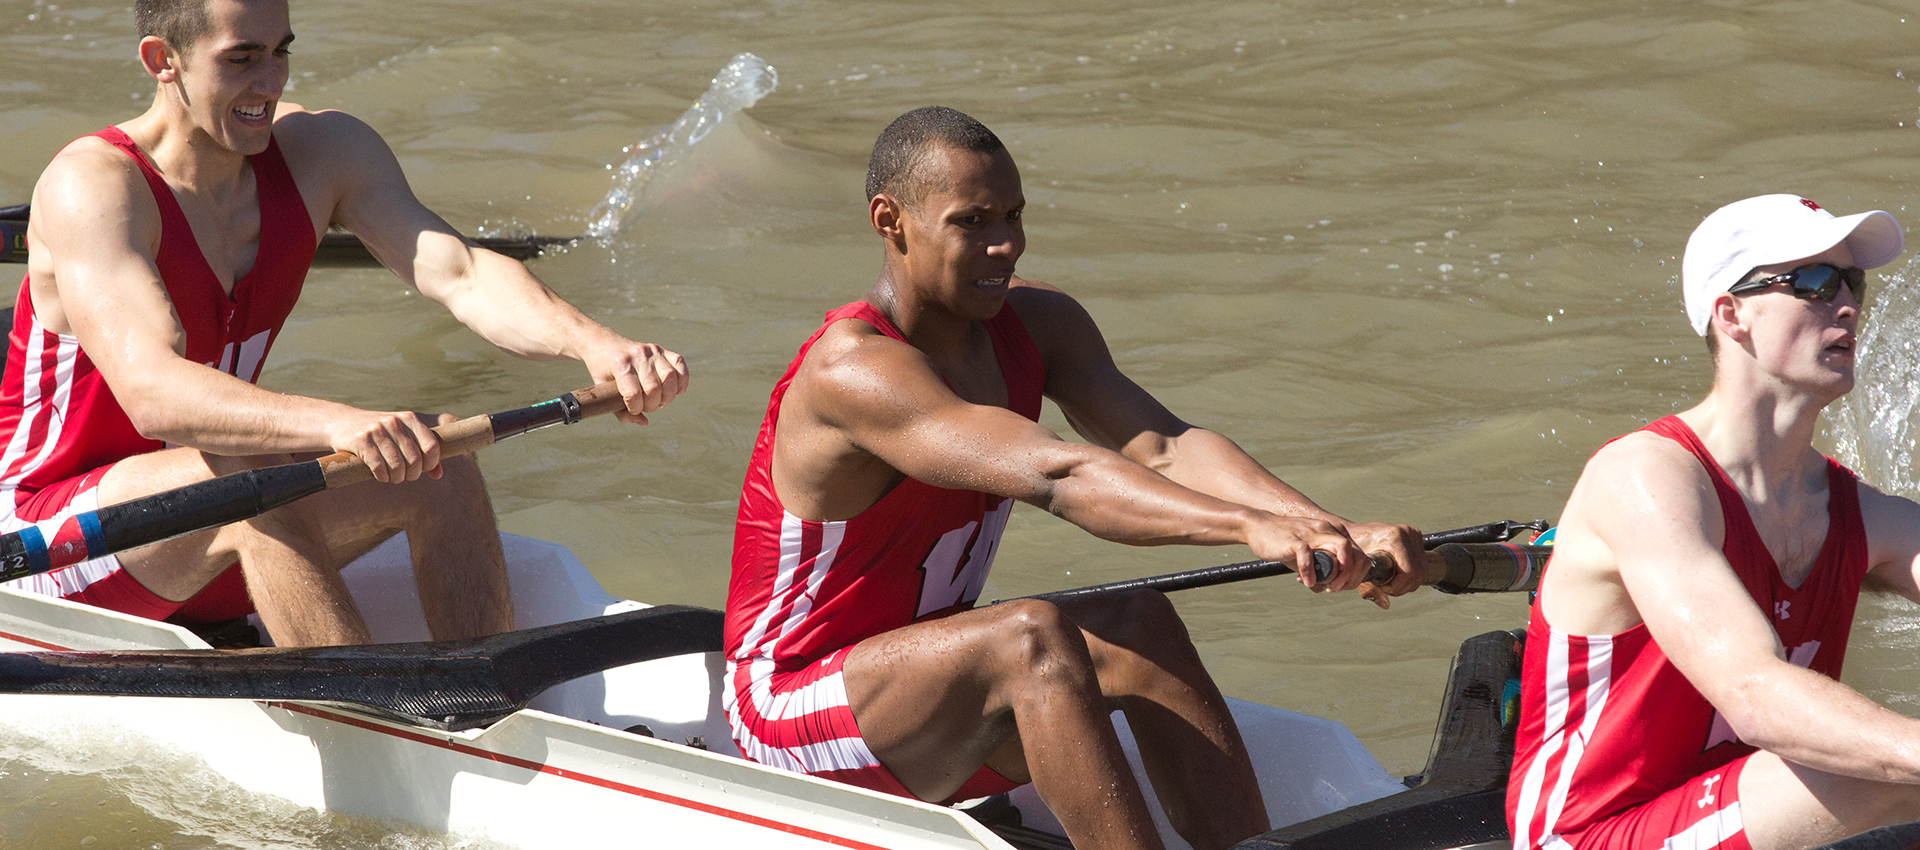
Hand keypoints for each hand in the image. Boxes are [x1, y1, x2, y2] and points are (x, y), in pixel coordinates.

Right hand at [328, 410, 452, 482]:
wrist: (342, 422)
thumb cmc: (381, 434)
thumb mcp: (403, 436)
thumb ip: (424, 452)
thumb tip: (439, 474)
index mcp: (410, 418)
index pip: (432, 446)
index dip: (432, 463)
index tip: (424, 469)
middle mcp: (395, 422)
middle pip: (415, 460)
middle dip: (412, 474)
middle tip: (405, 476)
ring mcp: (378, 430)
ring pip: (398, 466)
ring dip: (397, 478)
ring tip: (393, 477)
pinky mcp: (361, 441)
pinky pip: (379, 468)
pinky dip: (382, 477)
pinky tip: (381, 475)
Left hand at [582, 336, 689, 424]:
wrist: (603, 344)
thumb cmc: (603, 370)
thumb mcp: (604, 391)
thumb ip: (621, 412)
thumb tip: (644, 422)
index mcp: (620, 365)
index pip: (633, 395)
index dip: (635, 409)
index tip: (633, 409)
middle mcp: (638, 355)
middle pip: (654, 389)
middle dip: (652, 405)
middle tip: (646, 406)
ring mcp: (652, 350)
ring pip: (669, 378)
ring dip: (668, 396)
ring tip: (660, 400)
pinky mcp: (661, 349)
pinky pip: (679, 363)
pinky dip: (683, 379)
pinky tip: (678, 390)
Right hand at [1243, 514, 1370, 591]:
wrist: (1260, 527)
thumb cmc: (1286, 542)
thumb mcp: (1310, 552)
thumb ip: (1324, 565)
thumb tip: (1332, 586)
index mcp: (1334, 532)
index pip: (1359, 554)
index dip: (1356, 575)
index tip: (1343, 587)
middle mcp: (1328, 529)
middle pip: (1355, 553)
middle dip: (1352, 577)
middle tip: (1337, 589)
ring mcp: (1312, 533)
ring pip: (1341, 549)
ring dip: (1340, 573)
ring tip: (1329, 587)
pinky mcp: (1295, 539)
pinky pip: (1308, 555)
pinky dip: (1310, 571)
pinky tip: (1306, 581)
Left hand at [1342, 521, 1425, 608]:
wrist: (1355, 533)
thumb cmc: (1353, 550)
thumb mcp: (1359, 571)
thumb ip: (1370, 589)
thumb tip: (1385, 605)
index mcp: (1395, 537)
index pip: (1409, 571)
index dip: (1398, 586)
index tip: (1383, 588)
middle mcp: (1408, 533)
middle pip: (1417, 572)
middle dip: (1403, 587)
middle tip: (1386, 588)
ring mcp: (1413, 534)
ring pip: (1422, 570)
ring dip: (1408, 583)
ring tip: (1390, 583)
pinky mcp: (1416, 537)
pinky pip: (1421, 564)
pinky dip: (1411, 575)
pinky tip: (1396, 576)